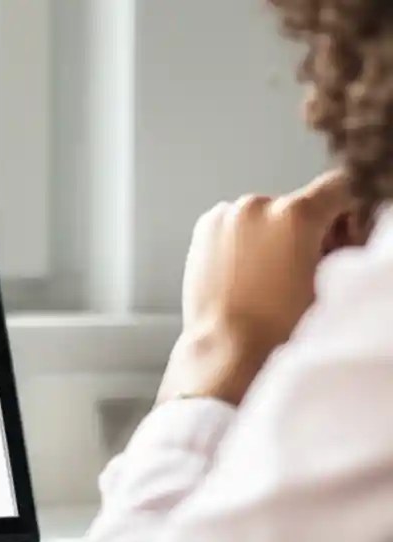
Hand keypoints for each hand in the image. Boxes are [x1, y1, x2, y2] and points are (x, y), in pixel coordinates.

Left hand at [158, 171, 355, 405]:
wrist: (228, 344)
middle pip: (300, 203)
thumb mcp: (328, 277)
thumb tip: (343, 230)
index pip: (339, 185)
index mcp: (296, 213)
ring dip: (275, 233)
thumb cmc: (280, 322)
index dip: (349, 211)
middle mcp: (258, 205)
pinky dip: (246, 237)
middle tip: (306, 265)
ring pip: (267, 213)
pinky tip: (247, 270)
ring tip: (272, 273)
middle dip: (309, 228)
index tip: (344, 236)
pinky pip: (237, 222)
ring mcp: (227, 214)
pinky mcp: (205, 226)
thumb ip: (341, 242)